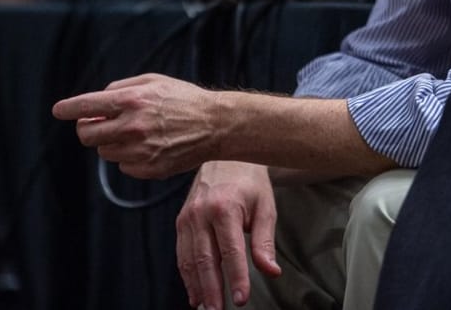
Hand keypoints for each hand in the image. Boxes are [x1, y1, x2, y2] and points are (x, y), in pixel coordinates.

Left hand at [52, 73, 220, 178]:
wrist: (216, 125)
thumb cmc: (184, 99)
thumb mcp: (154, 81)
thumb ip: (121, 87)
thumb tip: (96, 103)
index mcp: (132, 100)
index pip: (86, 106)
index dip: (67, 108)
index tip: (59, 110)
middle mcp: (132, 125)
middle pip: (86, 135)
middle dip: (88, 129)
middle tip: (99, 125)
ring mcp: (140, 150)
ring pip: (104, 152)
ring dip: (112, 143)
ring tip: (136, 134)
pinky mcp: (148, 169)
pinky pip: (123, 166)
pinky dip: (130, 157)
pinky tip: (150, 146)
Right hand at [176, 161, 280, 308]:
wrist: (226, 156)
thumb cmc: (249, 181)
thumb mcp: (265, 206)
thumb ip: (264, 240)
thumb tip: (271, 270)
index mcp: (225, 207)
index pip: (231, 251)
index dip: (236, 277)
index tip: (241, 299)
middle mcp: (201, 213)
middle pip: (205, 260)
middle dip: (213, 289)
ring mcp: (187, 218)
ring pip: (189, 260)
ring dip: (197, 287)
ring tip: (207, 306)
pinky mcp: (180, 222)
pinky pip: (181, 254)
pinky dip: (187, 276)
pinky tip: (195, 292)